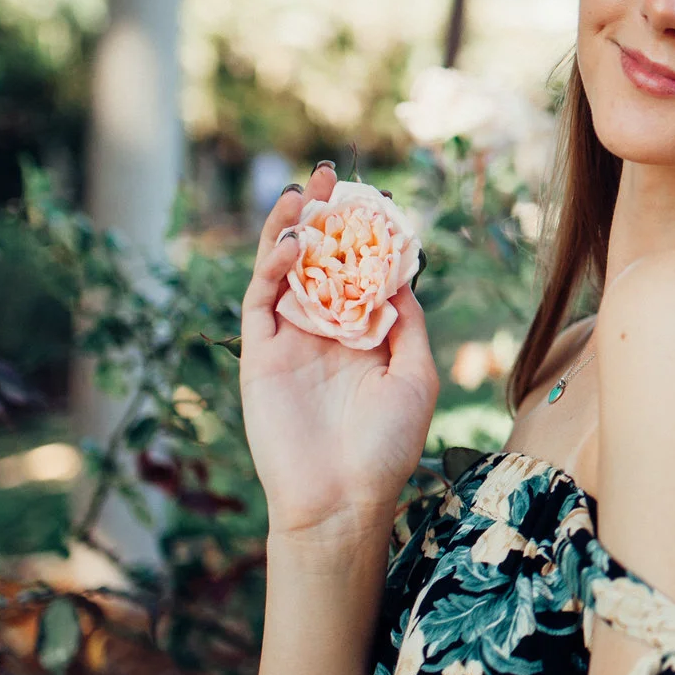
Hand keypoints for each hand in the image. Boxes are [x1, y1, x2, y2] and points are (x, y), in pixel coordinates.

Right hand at [239, 163, 439, 542]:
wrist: (343, 499)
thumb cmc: (387, 446)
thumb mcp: (415, 376)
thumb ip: (407, 324)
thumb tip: (403, 277)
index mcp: (363, 335)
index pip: (359, 270)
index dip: (364, 233)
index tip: (376, 197)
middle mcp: (325, 331)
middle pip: (318, 260)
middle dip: (323, 217)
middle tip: (331, 174)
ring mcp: (290, 341)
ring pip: (282, 272)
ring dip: (289, 229)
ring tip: (303, 192)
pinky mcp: (260, 355)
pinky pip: (261, 302)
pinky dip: (271, 268)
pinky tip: (290, 242)